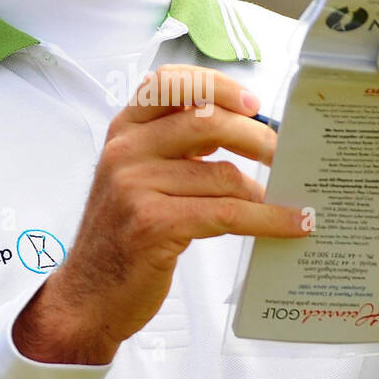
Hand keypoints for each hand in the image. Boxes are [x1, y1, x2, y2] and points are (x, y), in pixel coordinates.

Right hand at [12, 64, 307, 362]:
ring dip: (264, 190)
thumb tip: (242, 131)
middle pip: (206, 121)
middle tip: (284, 154)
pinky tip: (292, 224)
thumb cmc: (122, 238)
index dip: (218, 85)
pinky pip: (228, 213)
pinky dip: (268, 219)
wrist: (86, 296)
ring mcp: (135, 187)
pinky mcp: (153, 225)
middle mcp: (125, 152)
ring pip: (223, 174)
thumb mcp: (135, 178)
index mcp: (123, 132)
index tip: (253, 104)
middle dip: (257, 137)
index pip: (171, 82)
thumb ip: (173, 148)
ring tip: (284, 201)